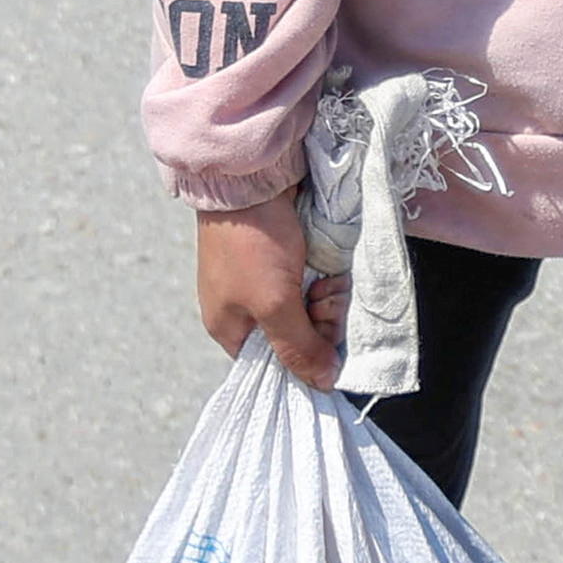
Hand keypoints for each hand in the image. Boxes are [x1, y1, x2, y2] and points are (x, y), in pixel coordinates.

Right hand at [195, 199, 342, 386]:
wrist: (252, 178)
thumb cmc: (253, 246)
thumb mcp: (274, 304)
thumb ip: (298, 347)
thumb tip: (323, 384)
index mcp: (231, 329)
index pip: (274, 366)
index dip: (304, 359)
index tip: (322, 343)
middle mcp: (247, 309)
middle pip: (299, 337)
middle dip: (320, 321)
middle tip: (322, 298)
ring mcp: (267, 282)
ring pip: (312, 310)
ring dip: (328, 298)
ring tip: (326, 279)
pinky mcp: (287, 259)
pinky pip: (315, 283)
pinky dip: (327, 278)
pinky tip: (331, 269)